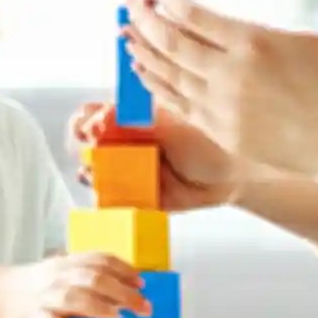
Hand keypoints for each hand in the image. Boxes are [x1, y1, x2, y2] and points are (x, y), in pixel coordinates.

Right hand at [0, 253, 149, 317]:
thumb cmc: (38, 290)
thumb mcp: (61, 275)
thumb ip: (88, 280)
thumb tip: (128, 291)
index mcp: (65, 264)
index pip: (98, 260)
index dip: (123, 270)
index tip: (142, 283)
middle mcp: (55, 278)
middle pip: (92, 279)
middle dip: (121, 292)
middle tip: (143, 308)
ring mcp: (43, 300)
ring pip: (72, 298)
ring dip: (98, 306)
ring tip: (117, 317)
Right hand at [67, 103, 245, 211]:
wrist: (235, 174)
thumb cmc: (209, 140)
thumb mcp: (172, 124)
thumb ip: (138, 119)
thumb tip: (103, 115)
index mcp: (135, 121)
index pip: (97, 115)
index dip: (86, 120)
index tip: (86, 126)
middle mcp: (130, 146)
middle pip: (91, 144)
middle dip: (82, 145)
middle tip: (88, 147)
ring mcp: (134, 173)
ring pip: (99, 173)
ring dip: (90, 172)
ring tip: (93, 171)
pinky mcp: (142, 199)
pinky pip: (117, 201)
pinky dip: (105, 199)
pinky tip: (101, 194)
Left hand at [122, 0, 317, 180]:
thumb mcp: (301, 41)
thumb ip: (255, 35)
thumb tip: (219, 32)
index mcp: (253, 44)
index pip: (193, 15)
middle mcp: (231, 76)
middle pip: (172, 44)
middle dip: (145, 21)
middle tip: (128, 5)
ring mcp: (222, 108)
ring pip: (169, 75)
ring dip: (144, 53)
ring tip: (127, 36)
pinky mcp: (221, 132)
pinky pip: (179, 103)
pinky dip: (157, 85)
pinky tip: (144, 72)